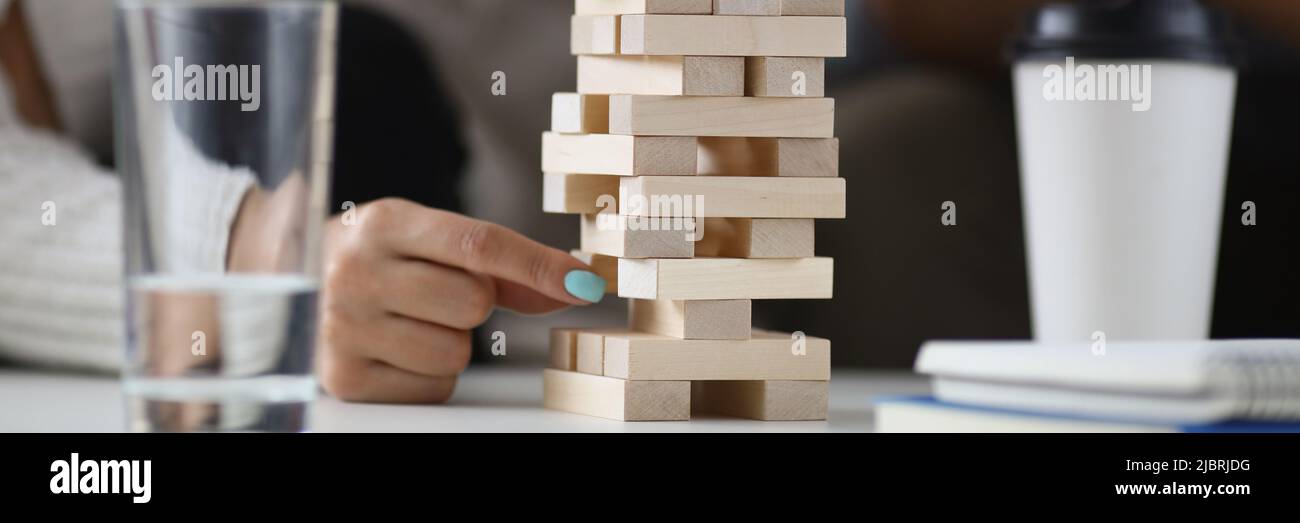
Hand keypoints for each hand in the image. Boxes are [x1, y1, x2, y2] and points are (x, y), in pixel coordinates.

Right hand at [317, 198, 605, 402]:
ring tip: (410, 322)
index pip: (478, 244)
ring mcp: (344, 328)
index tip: (585, 283)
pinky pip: (434, 388)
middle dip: (473, 304)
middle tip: (435, 295)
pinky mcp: (345, 378)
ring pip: (456, 352)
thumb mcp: (429, 242)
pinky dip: (428, 376)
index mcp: (383, 224)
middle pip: (474, 303)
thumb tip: (576, 285)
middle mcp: (355, 273)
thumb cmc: (383, 262)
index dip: (539, 265)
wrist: (297, 288)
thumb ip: (504, 265)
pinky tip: (396, 351)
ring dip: (449, 343)